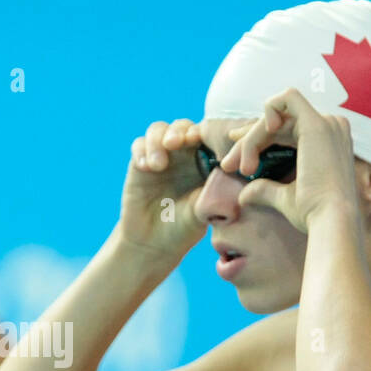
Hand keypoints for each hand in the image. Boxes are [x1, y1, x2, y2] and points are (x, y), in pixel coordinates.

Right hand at [117, 118, 208, 259]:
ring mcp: (161, 156)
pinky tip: (146, 167)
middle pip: (183, 127)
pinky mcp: (139, 163)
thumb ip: (214, 191)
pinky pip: (139, 145)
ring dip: (158, 140)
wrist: (154, 242)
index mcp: (205, 160)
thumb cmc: (184, 227)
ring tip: (158, 164)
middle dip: (180, 131)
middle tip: (176, 143)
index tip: (201, 141)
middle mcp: (183, 154)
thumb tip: (231, 176)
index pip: (207, 136)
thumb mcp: (204, 211)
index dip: (204, 133)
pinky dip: (142, 151)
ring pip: (159, 130)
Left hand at [220, 88, 361, 233]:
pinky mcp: (317, 123)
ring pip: (278, 116)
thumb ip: (265, 190)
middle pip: (279, 123)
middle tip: (228, 165)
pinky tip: (252, 136)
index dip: (257, 137)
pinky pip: (286, 100)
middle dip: (248, 141)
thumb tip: (244, 195)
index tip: (235, 157)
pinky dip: (267, 109)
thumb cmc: (313, 214)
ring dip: (252, 137)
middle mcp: (330, 128)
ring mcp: (326, 123)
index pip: (286, 129)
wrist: (329, 221)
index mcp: (327, 142)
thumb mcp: (285, 198)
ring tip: (241, 167)